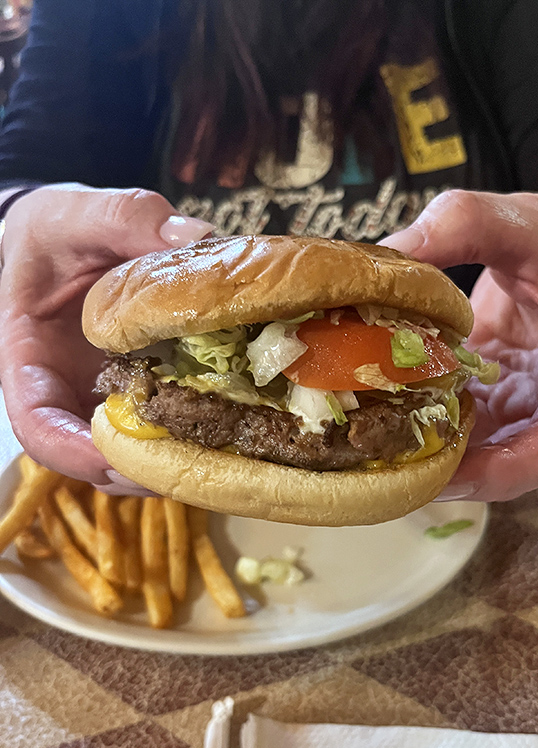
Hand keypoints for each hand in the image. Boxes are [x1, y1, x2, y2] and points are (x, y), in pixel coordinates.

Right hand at [0, 184, 211, 491]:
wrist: (73, 237)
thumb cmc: (60, 230)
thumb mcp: (79, 212)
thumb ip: (126, 219)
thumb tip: (194, 237)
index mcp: (30, 358)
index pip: (36, 423)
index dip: (72, 451)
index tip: (117, 456)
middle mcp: (67, 391)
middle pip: (90, 458)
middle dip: (138, 473)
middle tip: (191, 470)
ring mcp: (106, 398)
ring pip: (131, 454)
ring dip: (172, 465)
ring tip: (219, 457)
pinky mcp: (143, 393)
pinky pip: (164, 425)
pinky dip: (193, 433)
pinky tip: (234, 424)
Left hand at [381, 189, 537, 500]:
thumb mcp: (521, 218)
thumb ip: (461, 225)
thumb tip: (389, 252)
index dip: (509, 471)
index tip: (454, 476)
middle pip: (523, 464)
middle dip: (463, 475)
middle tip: (399, 472)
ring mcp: (535, 403)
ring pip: (493, 452)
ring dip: (443, 456)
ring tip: (386, 452)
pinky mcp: (507, 397)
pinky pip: (474, 426)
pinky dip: (436, 426)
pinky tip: (391, 419)